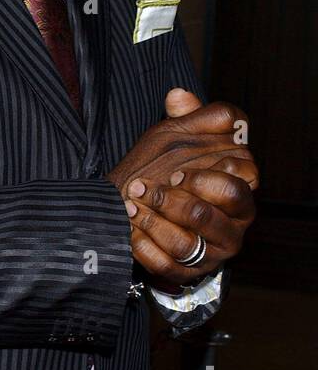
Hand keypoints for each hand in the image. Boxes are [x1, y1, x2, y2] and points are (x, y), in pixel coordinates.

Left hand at [106, 89, 258, 284]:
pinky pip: (166, 266)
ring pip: (184, 243)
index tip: (174, 171)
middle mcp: (233, 228)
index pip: (237, 186)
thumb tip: (178, 95)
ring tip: (131, 207)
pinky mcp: (188, 274)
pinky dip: (143, 248)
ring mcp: (212, 254)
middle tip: (146, 190)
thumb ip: (187, 118)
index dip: (203, 178)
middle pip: (208, 215)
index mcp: (240, 193)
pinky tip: (129, 232)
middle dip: (172, 201)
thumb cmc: (170, 171)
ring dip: (151, 222)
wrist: (147, 212)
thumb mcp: (178, 139)